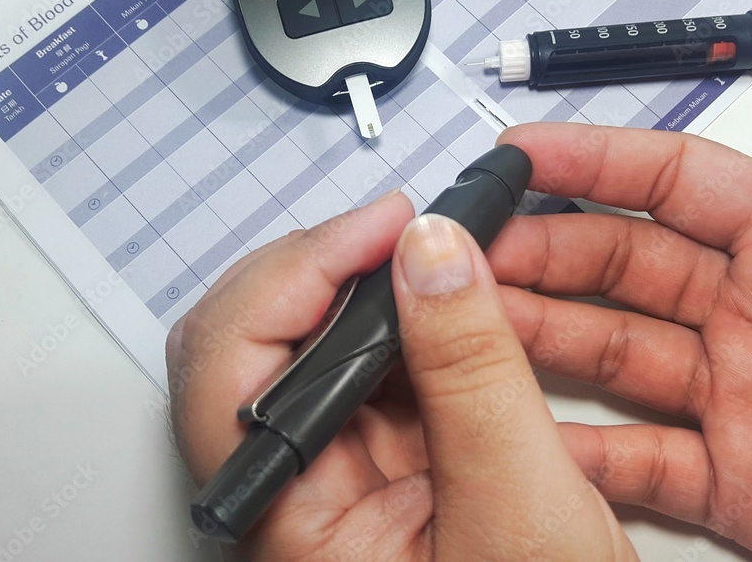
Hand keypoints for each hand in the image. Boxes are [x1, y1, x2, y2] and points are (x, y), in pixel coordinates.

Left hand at [167, 192, 636, 559]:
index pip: (231, 373)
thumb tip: (432, 253)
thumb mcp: (520, 506)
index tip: (385, 228)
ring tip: (440, 252)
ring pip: (314, 339)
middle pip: (248, 339)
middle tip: (407, 228)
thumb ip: (473, 374)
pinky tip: (455, 299)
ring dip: (372, 281)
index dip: (297, 277)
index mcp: (292, 524)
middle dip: (323, 265)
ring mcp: (341, 467)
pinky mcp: (388, 452)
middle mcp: (298, 490)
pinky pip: (377, 358)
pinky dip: (414, 313)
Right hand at [490, 0, 751, 560]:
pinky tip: (524, 435)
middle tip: (470, 246)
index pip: (674, 183)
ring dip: (536, 338)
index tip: (522, 153)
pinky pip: (641, 468)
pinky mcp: (747, 491)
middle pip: (620, 266)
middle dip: (539, 249)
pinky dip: (579, 455)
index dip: (593, 161)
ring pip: (612, 358)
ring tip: (467, 323)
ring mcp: (747, 403)